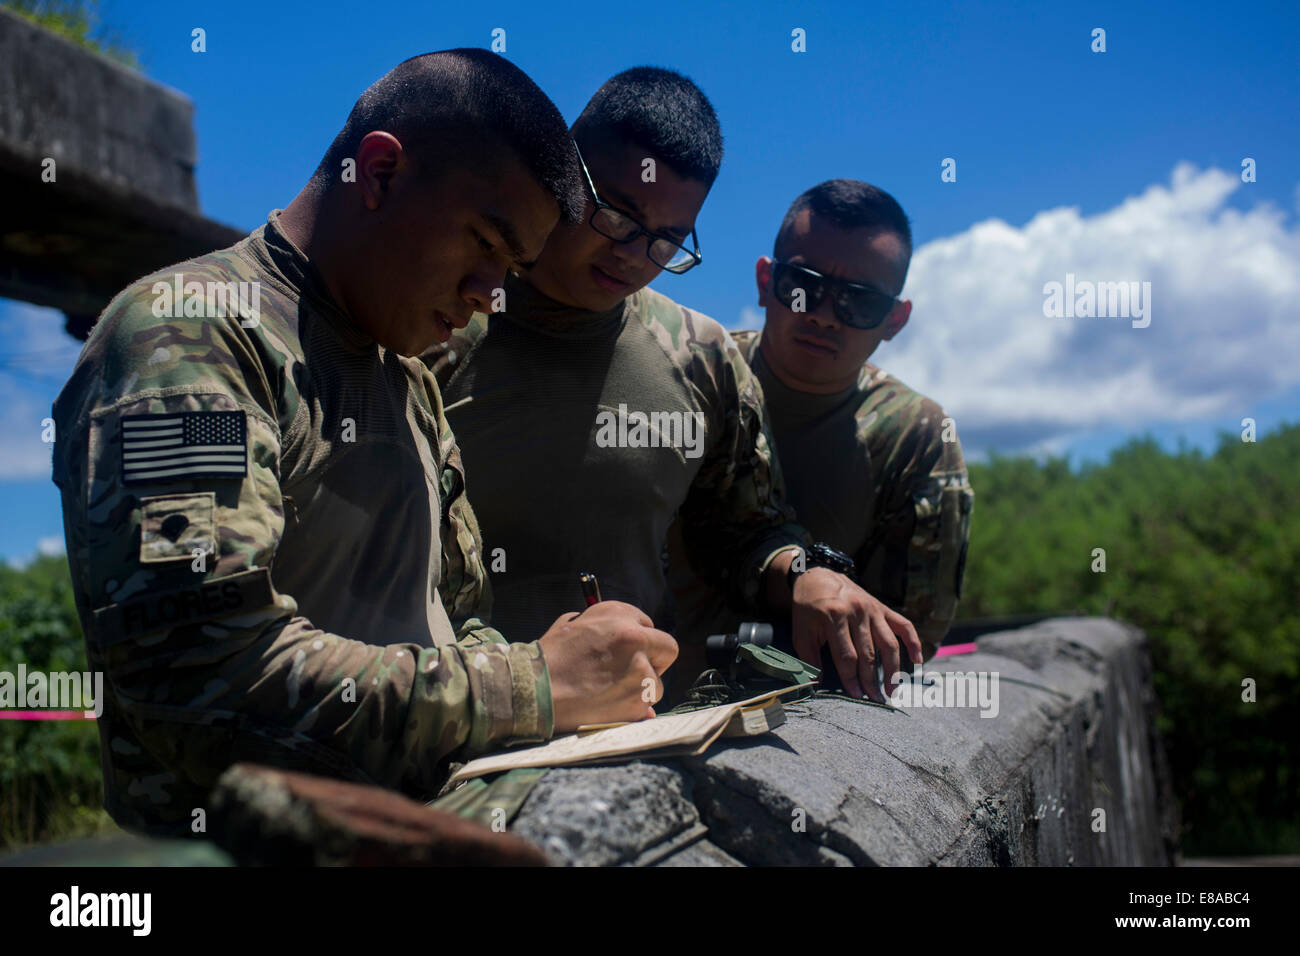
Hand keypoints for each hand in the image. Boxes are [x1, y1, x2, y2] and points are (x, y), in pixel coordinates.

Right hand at [538, 601, 677, 731]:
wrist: (534, 693)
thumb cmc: (548, 659)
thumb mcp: (572, 625)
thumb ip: (603, 627)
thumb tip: (619, 640)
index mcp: (618, 614)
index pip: (648, 625)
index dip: (638, 640)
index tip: (627, 651)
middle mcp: (634, 637)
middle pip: (667, 649)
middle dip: (655, 660)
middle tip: (633, 672)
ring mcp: (640, 670)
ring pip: (657, 683)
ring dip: (640, 689)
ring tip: (608, 694)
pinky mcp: (638, 700)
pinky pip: (647, 707)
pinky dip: (632, 710)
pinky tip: (609, 708)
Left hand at [789, 568, 922, 701]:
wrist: (818, 576)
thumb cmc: (808, 607)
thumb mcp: (800, 631)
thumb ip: (809, 658)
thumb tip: (817, 684)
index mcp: (834, 617)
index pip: (846, 656)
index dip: (851, 678)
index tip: (855, 695)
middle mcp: (856, 612)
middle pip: (868, 653)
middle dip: (872, 680)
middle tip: (875, 700)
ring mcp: (872, 609)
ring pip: (888, 643)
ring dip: (893, 669)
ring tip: (892, 690)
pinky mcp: (882, 607)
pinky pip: (903, 625)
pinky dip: (913, 642)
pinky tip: (918, 659)